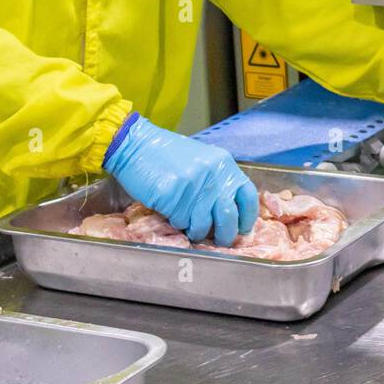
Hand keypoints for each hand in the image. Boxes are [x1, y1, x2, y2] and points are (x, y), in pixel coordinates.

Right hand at [103, 115, 258, 246]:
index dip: (247, 217)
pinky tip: (171, 212)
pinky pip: (180, 221)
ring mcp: (193, 185)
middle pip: (228, 217)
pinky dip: (176, 222)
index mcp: (224, 164)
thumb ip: (218, 181)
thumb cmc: (167, 155)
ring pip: (203, 225)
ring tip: (188, 223)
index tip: (243, 228)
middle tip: (217, 239)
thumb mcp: (203, 161)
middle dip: (224, 234)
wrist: (135, 144)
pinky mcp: (172, 195)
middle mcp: (212, 175)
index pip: (248, 196)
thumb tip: (230, 213)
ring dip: (196, 230)